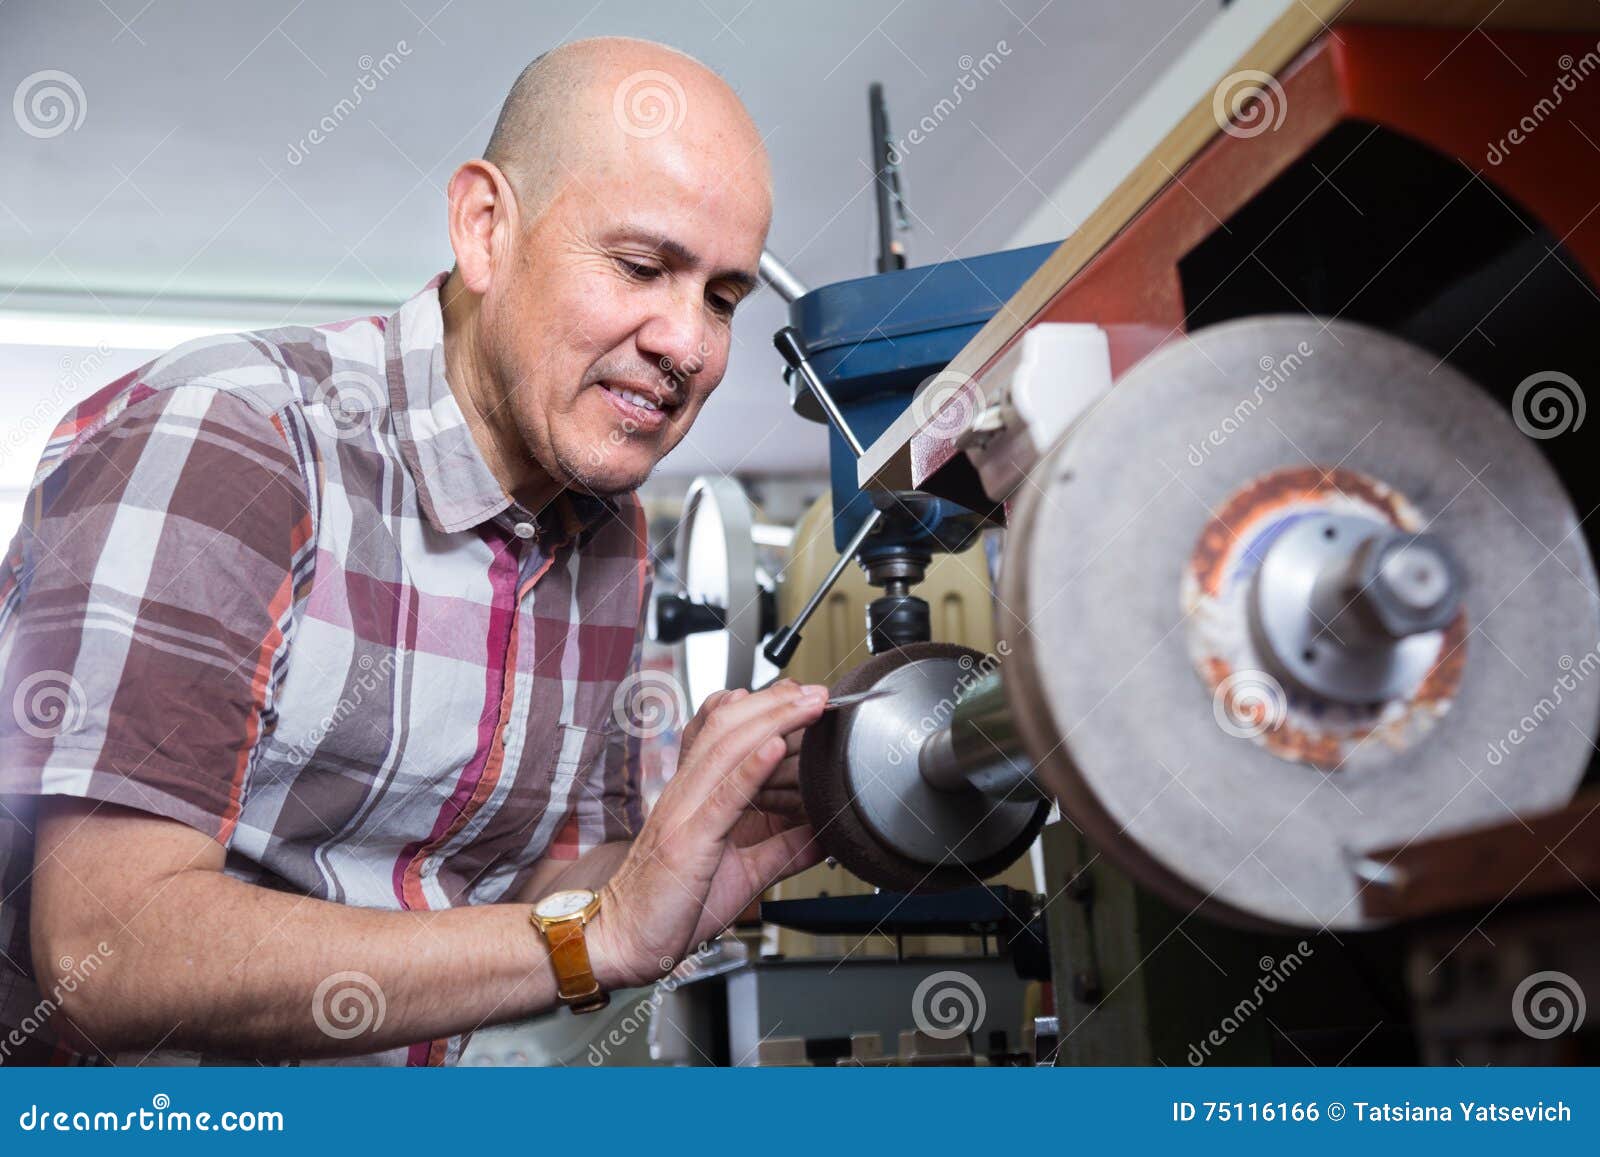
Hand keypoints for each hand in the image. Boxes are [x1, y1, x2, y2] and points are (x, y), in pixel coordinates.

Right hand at [585, 679, 827, 988]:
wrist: (618, 942)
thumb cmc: (669, 909)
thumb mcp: (741, 874)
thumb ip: (781, 849)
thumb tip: (825, 835)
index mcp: (694, 796)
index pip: (726, 734)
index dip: (764, 708)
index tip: (802, 697)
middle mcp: (686, 794)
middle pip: (728, 728)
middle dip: (775, 703)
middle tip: (816, 691)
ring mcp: (685, 813)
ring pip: (726, 749)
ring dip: (772, 720)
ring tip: (807, 704)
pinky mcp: (688, 841)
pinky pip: (723, 797)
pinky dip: (751, 767)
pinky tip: (775, 746)